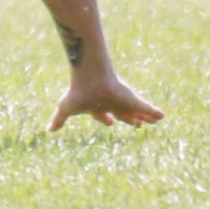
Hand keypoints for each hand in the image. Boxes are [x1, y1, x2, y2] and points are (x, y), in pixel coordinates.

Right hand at [48, 73, 164, 131]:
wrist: (91, 78)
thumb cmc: (78, 93)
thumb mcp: (66, 108)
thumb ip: (59, 119)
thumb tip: (47, 130)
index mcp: (96, 105)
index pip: (102, 114)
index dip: (105, 119)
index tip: (111, 123)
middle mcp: (110, 102)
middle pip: (121, 111)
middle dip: (129, 118)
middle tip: (138, 125)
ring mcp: (122, 100)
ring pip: (135, 110)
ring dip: (145, 116)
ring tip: (154, 121)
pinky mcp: (132, 99)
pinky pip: (146, 108)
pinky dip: (153, 112)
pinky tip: (161, 116)